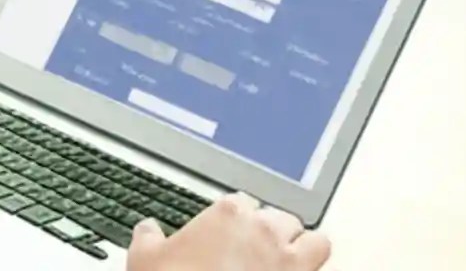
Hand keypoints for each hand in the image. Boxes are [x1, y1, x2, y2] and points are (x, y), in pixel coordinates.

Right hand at [128, 193, 331, 270]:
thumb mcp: (145, 258)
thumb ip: (147, 236)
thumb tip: (147, 229)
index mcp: (228, 214)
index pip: (243, 202)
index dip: (237, 218)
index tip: (229, 233)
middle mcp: (264, 231)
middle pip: (282, 218)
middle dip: (273, 231)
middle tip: (259, 249)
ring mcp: (289, 260)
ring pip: (315, 241)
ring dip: (305, 248)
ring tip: (291, 260)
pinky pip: (321, 270)